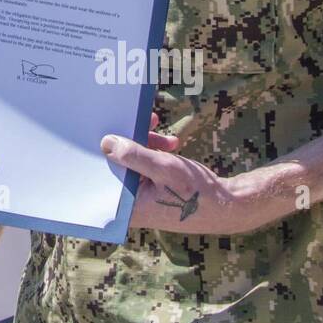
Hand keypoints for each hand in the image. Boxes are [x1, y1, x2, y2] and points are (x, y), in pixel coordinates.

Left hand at [103, 118, 279, 234]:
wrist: (226, 205)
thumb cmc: (196, 193)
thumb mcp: (164, 169)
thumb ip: (135, 156)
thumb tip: (105, 143)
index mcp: (127, 206)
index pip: (99, 178)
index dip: (95, 153)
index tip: (95, 128)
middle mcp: (129, 203)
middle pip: (114, 165)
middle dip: (123, 139)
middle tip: (130, 116)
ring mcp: (140, 196)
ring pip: (130, 161)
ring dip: (142, 142)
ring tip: (157, 125)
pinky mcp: (150, 188)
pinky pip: (143, 165)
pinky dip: (152, 151)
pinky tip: (168, 141)